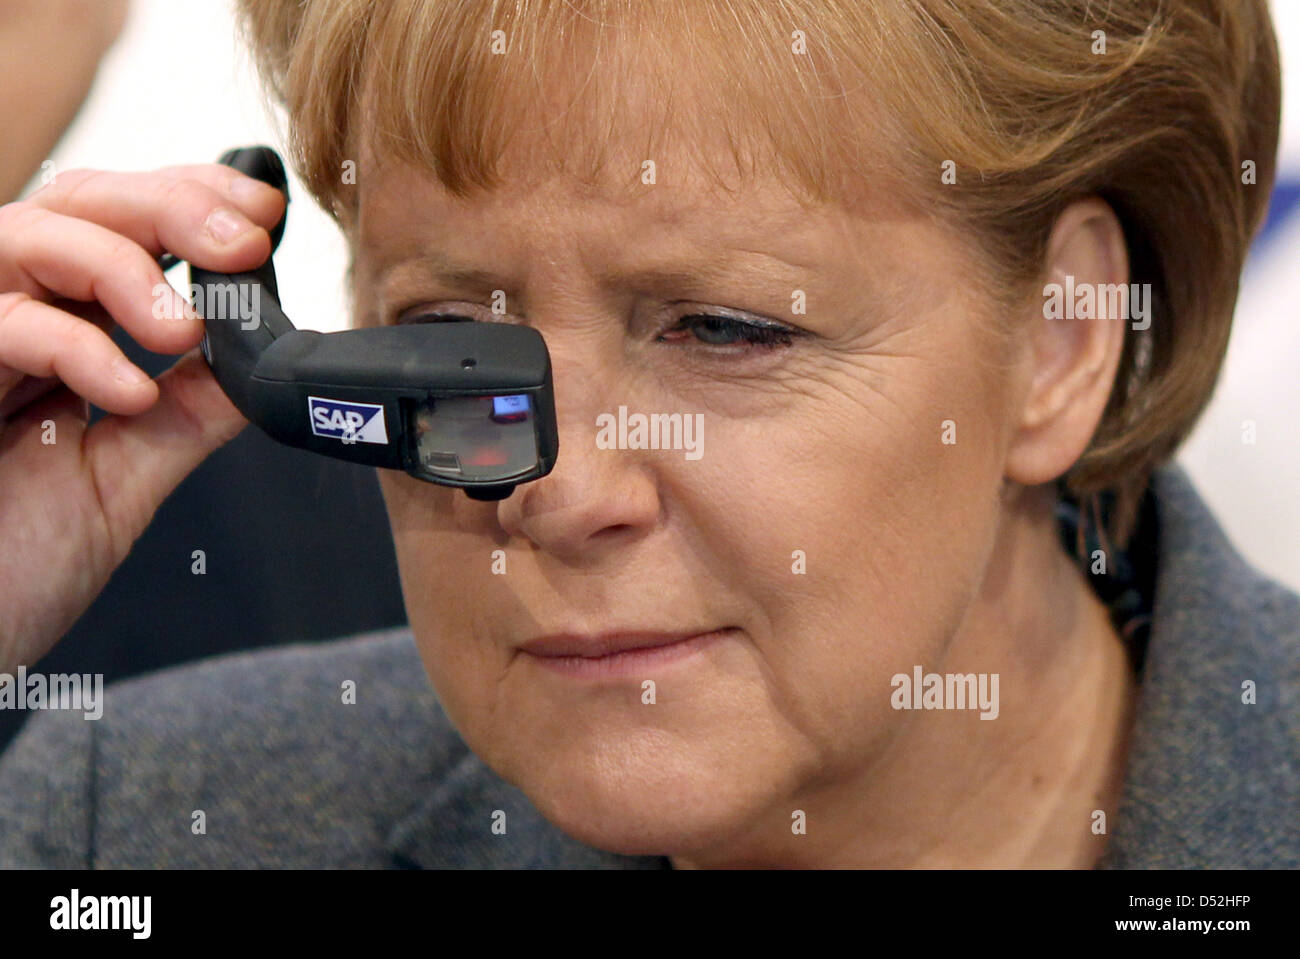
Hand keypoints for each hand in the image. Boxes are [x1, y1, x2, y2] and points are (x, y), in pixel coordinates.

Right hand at [0, 164, 284, 669]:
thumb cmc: (8, 569)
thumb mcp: (122, 483)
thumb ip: (186, 416)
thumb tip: (264, 367)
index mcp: (59, 334)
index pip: (122, 226)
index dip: (191, 198)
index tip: (263, 216)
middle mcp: (7, 320)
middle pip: (79, 201)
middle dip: (172, 205)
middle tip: (244, 242)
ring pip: (29, 231)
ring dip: (123, 264)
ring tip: (184, 328)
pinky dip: (73, 346)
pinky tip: (126, 392)